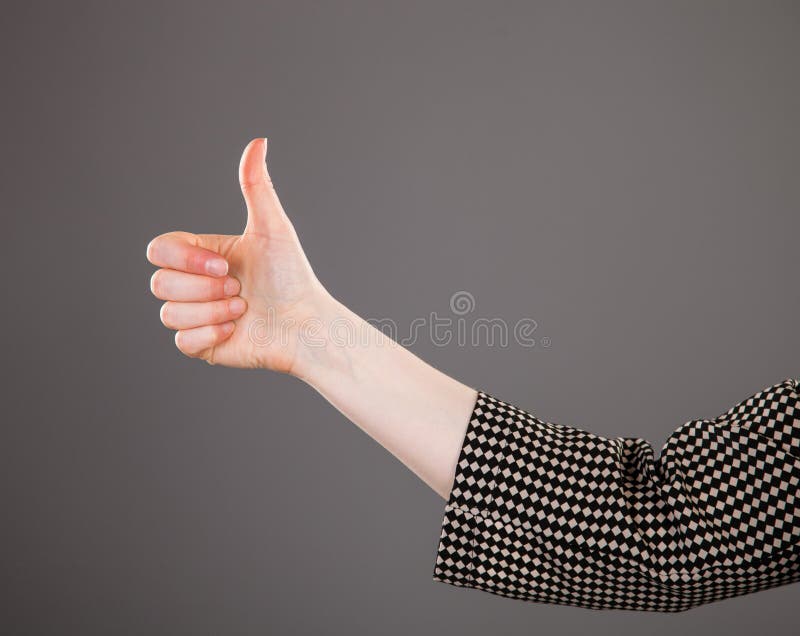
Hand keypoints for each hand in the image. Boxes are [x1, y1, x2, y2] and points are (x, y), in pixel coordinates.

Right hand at [147, 138, 328, 372]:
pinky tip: (236, 329)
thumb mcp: (272, 228)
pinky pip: (182, 341)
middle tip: (239, 289)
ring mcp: (195, 316)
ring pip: (168, 314)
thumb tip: (258, 141)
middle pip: (160, 284)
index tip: (225, 266)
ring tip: (243, 310)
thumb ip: (256, 186)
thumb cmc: (292, 277)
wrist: (306, 324)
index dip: (185, 259)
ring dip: (212, 311)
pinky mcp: (201, 345)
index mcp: (201, 256)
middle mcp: (193, 285)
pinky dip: (210, 334)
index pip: (159, 250)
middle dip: (204, 288)